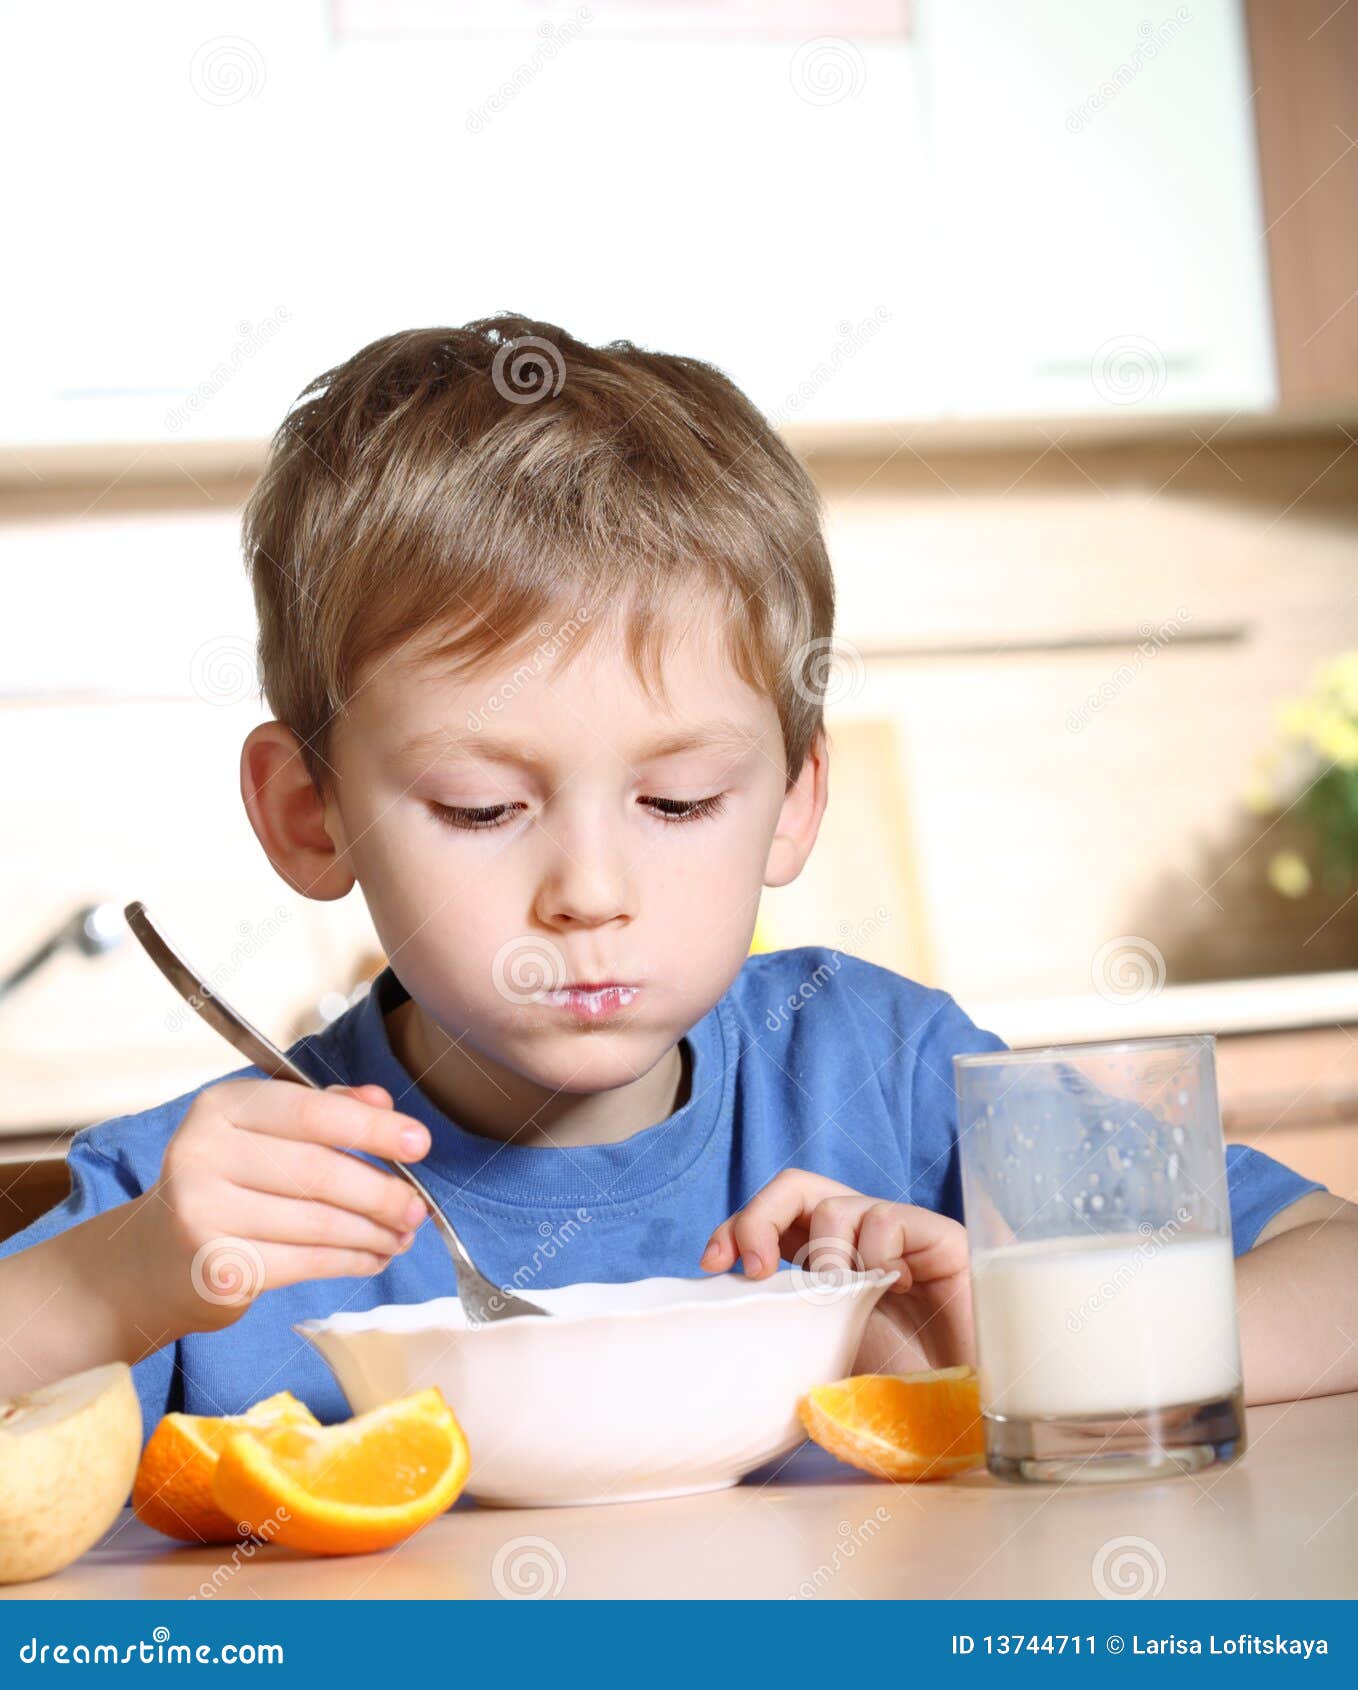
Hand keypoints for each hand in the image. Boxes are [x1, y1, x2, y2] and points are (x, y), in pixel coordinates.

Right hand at [131, 1078, 432, 1335]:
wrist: (156, 1259)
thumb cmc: (228, 1182)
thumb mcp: (265, 1131)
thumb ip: (323, 1109)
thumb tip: (381, 1099)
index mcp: (222, 1106)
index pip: (310, 1112)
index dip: (372, 1127)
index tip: (420, 1144)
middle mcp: (202, 1152)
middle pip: (317, 1171)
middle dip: (380, 1192)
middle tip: (418, 1207)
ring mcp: (202, 1212)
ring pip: (315, 1222)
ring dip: (372, 1232)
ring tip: (402, 1235)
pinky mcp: (214, 1267)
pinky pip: (303, 1262)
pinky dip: (348, 1261)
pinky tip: (372, 1257)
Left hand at [699, 1169, 974, 1373]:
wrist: (966, 1416)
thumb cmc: (895, 1394)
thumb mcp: (820, 1359)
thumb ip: (783, 1332)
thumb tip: (725, 1328)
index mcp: (823, 1261)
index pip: (770, 1217)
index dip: (736, 1229)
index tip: (713, 1267)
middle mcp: (857, 1240)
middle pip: (795, 1188)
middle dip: (760, 1218)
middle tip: (755, 1270)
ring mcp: (899, 1236)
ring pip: (838, 1204)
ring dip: (823, 1252)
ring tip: (838, 1296)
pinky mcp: (939, 1240)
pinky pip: (889, 1219)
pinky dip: (875, 1251)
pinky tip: (894, 1288)